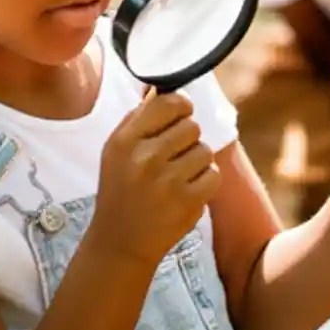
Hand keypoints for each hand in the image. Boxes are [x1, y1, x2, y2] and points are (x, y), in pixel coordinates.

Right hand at [87, 91, 220, 263]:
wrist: (121, 243)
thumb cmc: (121, 189)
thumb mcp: (116, 151)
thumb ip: (139, 117)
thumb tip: (162, 87)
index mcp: (125, 141)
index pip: (169, 103)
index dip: (181, 108)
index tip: (180, 117)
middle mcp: (145, 158)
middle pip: (192, 126)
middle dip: (187, 140)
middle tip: (171, 158)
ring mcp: (168, 181)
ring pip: (205, 150)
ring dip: (196, 162)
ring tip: (177, 177)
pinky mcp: (188, 202)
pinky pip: (214, 175)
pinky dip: (205, 183)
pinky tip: (186, 192)